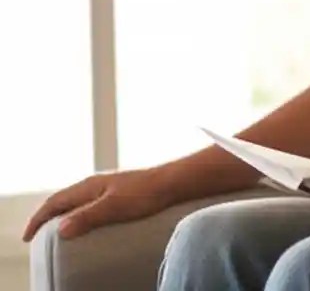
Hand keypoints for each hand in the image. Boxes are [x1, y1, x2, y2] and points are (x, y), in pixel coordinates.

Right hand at [22, 168, 176, 241]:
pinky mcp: (119, 192)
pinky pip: (90, 203)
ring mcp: (107, 186)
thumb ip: (88, 216)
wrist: (173, 182)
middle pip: (62, 199)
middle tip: (37, 235)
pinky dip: (79, 213)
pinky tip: (88, 221)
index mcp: (88, 186)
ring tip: (58, 230)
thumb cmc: (145, 194)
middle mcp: (94, 184)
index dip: (39, 219)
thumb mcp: (114, 207)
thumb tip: (61, 229)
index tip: (27, 236)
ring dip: (63, 214)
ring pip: (76, 200)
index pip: (54, 202)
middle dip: (47, 216)